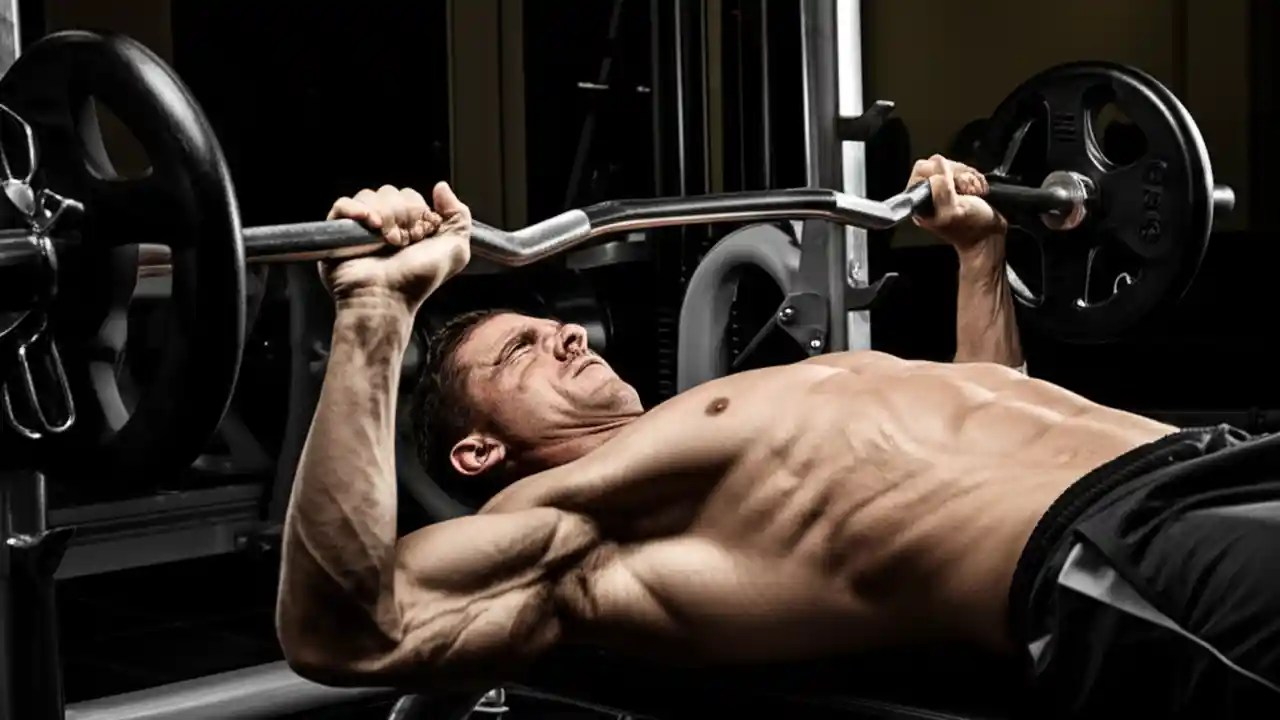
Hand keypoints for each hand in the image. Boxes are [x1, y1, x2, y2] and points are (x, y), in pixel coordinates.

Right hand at [321, 182, 471, 312]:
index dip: (417, 211)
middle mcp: (386, 224)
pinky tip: (368, 224)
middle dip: (400, 214)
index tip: (419, 235)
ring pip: (369, 196)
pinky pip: (343, 204)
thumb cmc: (418, 280)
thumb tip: (441, 186)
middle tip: (400, 242)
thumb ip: (458, 216)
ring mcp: (361, 228)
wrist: (386, 298)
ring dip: (382, 215)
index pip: (411, 196)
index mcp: (410, 225)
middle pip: (391, 192)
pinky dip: (355, 209)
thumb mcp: (454, 250)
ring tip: (385, 240)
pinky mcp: (338, 232)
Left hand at [908, 155, 1006, 270]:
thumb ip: (941, 187)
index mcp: (921, 201)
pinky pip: (967, 170)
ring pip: (955, 166)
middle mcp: (930, 195)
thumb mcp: (953, 209)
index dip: (939, 172)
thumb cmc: (972, 228)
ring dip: (970, 178)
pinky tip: (980, 192)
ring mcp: (945, 190)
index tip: (952, 184)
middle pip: (940, 164)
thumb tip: (938, 163)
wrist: (990, 237)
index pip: (922, 169)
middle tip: (966, 192)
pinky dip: (977, 179)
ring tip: (974, 194)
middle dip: (958, 175)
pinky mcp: (959, 187)